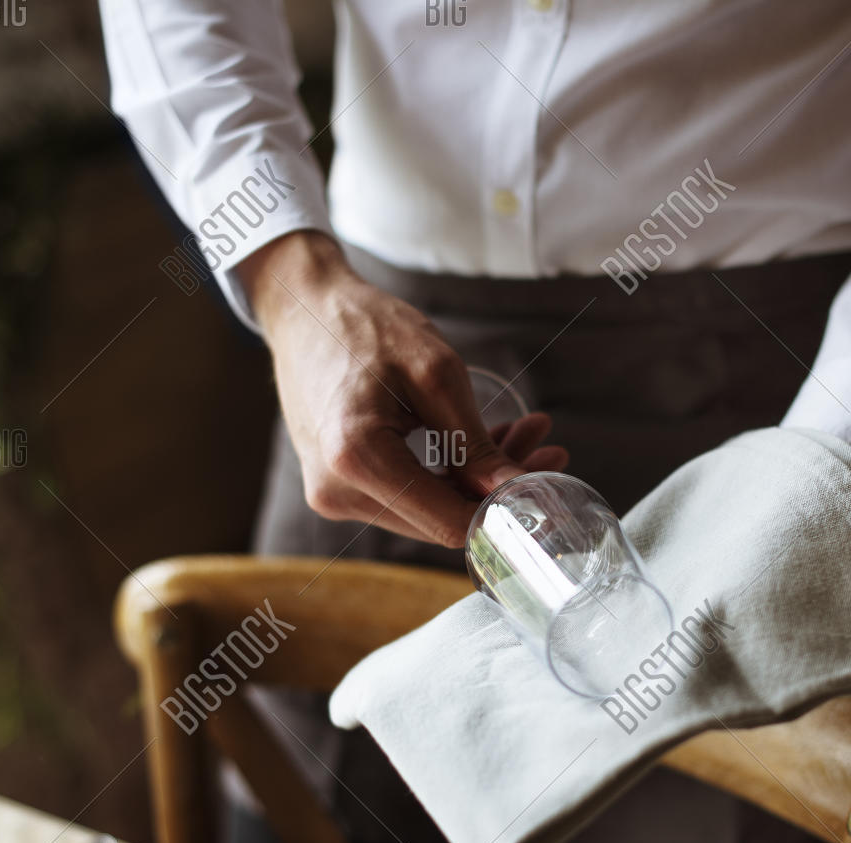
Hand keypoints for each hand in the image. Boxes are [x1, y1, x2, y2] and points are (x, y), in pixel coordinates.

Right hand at [241, 230, 567, 547]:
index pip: (449, 523)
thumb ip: (475, 445)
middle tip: (546, 445)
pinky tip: (482, 445)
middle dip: (495, 489)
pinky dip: (446, 475)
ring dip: (476, 480)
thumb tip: (514, 493)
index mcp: (358, 459)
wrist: (304, 312)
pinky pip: (405, 496)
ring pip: (427, 511)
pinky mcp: (338, 488)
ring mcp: (333, 495)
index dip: (502, 510)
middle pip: (440, 521)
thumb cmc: (365, 328)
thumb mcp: (435, 373)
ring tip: (521, 434)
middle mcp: (337, 493)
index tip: (546, 479)